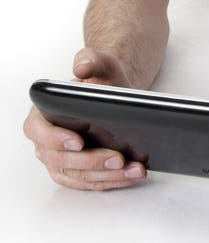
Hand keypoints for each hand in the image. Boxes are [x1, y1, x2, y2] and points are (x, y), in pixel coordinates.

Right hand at [23, 47, 146, 189]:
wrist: (114, 93)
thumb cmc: (101, 79)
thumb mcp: (99, 63)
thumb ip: (89, 59)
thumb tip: (81, 66)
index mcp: (42, 115)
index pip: (41, 132)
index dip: (56, 139)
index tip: (78, 141)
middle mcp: (46, 142)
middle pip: (62, 160)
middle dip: (91, 161)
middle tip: (117, 158)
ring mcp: (60, 161)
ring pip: (79, 176)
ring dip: (107, 176)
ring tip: (133, 169)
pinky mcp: (77, 173)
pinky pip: (92, 182)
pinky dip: (113, 181)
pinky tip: (132, 174)